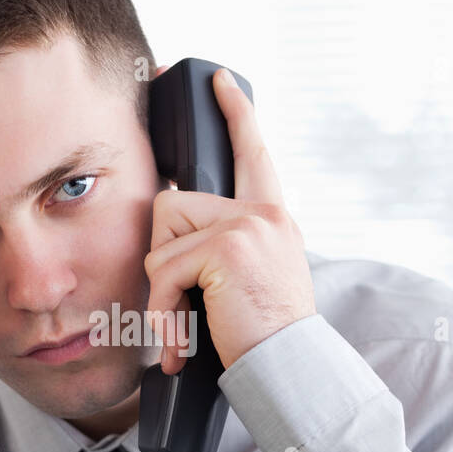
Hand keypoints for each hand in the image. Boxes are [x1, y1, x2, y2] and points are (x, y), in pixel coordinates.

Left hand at [145, 66, 315, 373]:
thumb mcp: (255, 281)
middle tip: (183, 306)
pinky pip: (163, 270)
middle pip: (172, 205)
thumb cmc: (265, 339)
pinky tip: (182, 342)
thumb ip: (228, 247)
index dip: (236, 113)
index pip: (252, 153)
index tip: (220, 79)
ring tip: (187, 327)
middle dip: (164, 259)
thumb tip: (176, 221)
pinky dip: (163, 312)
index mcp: (273, 218)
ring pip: (161, 237)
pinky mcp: (227, 246)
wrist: (291, 371)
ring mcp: (248, 224)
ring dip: (163, 291)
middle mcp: (265, 212)